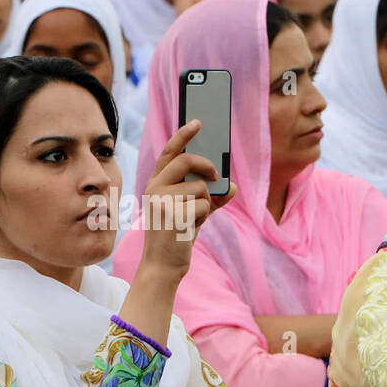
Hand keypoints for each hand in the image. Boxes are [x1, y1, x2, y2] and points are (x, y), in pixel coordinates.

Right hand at [136, 119, 235, 279]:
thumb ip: (210, 196)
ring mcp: (162, 200)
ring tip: (192, 218)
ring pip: (200, 186)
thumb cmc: (176, 236)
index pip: (169, 152)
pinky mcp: (173, 214)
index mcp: (155, 183)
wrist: (162, 265)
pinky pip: (204, 205)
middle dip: (208, 166)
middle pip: (187, 160)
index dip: (183, 135)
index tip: (198, 121)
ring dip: (205, 202)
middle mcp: (154, 188)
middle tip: (216, 176)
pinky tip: (191, 227)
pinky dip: (204, 216)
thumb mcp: (192, 211)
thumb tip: (232, 185)